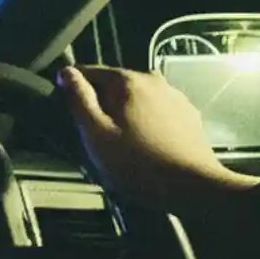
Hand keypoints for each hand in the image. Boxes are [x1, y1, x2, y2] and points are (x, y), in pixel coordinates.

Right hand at [56, 66, 259, 212]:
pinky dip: (146, 120)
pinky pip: (157, 110)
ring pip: (138, 97)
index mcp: (127, 81)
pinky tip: (146, 143)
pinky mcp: (188, 114)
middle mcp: (153, 80)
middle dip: (102, 102)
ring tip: (122, 141)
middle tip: (96, 134)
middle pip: (115, 84)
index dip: (74, 88)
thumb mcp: (97, 134)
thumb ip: (79, 99)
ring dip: (126, 111)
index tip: (69, 110)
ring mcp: (175, 96)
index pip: (89, 71)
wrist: (193, 187)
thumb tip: (66, 72)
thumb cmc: (138, 163)